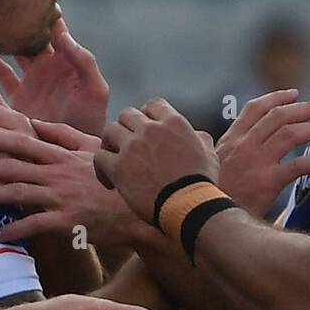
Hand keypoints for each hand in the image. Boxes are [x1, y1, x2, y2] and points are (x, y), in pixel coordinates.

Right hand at [0, 13, 109, 135]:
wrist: (73, 155)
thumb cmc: (91, 121)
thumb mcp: (94, 90)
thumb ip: (83, 61)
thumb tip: (62, 33)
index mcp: (65, 60)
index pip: (53, 28)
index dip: (44, 10)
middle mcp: (44, 68)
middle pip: (27, 37)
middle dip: (16, 21)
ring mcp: (29, 84)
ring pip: (9, 55)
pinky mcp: (14, 102)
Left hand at [0, 107, 152, 248]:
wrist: (137, 211)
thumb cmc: (110, 180)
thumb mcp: (90, 150)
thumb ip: (61, 135)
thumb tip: (34, 123)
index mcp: (57, 153)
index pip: (16, 138)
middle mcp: (55, 171)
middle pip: (8, 163)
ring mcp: (60, 195)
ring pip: (15, 191)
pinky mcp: (66, 220)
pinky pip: (34, 224)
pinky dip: (13, 229)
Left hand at [94, 101, 218, 222]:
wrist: (190, 205)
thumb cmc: (201, 183)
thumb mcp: (209, 153)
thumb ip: (199, 138)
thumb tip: (195, 135)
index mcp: (173, 122)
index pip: (153, 104)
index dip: (146, 115)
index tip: (144, 128)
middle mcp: (150, 129)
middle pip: (127, 115)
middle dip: (126, 128)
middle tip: (127, 145)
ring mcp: (132, 146)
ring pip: (109, 131)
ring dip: (111, 144)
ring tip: (115, 159)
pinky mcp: (118, 166)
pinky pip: (100, 157)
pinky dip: (101, 168)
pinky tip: (109, 181)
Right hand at [215, 89, 309, 215]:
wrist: (203, 216)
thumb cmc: (207, 194)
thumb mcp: (204, 164)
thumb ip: (212, 148)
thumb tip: (207, 138)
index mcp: (230, 140)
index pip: (255, 109)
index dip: (277, 98)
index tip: (294, 94)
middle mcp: (243, 145)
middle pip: (279, 116)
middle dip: (305, 108)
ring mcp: (256, 161)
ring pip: (291, 133)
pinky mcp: (267, 181)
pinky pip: (299, 165)